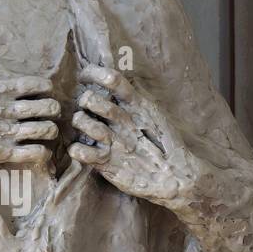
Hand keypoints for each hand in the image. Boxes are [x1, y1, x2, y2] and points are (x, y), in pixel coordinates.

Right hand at [0, 63, 59, 168]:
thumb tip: (10, 74)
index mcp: (4, 88)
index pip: (41, 85)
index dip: (46, 89)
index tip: (41, 94)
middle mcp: (12, 109)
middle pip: (50, 107)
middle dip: (52, 109)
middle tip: (46, 114)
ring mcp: (10, 132)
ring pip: (48, 129)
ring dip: (50, 130)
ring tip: (44, 132)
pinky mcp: (4, 153)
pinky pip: (36, 153)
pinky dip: (42, 152)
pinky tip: (38, 150)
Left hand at [69, 64, 204, 204]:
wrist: (176, 177)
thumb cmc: (162, 144)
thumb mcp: (152, 114)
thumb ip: (133, 99)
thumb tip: (113, 77)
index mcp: (137, 106)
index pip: (113, 80)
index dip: (93, 74)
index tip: (83, 76)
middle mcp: (124, 121)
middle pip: (93, 100)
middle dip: (84, 100)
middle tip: (84, 106)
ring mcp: (116, 142)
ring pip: (85, 123)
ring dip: (79, 121)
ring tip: (81, 124)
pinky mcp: (108, 163)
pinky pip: (83, 153)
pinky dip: (76, 149)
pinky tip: (77, 148)